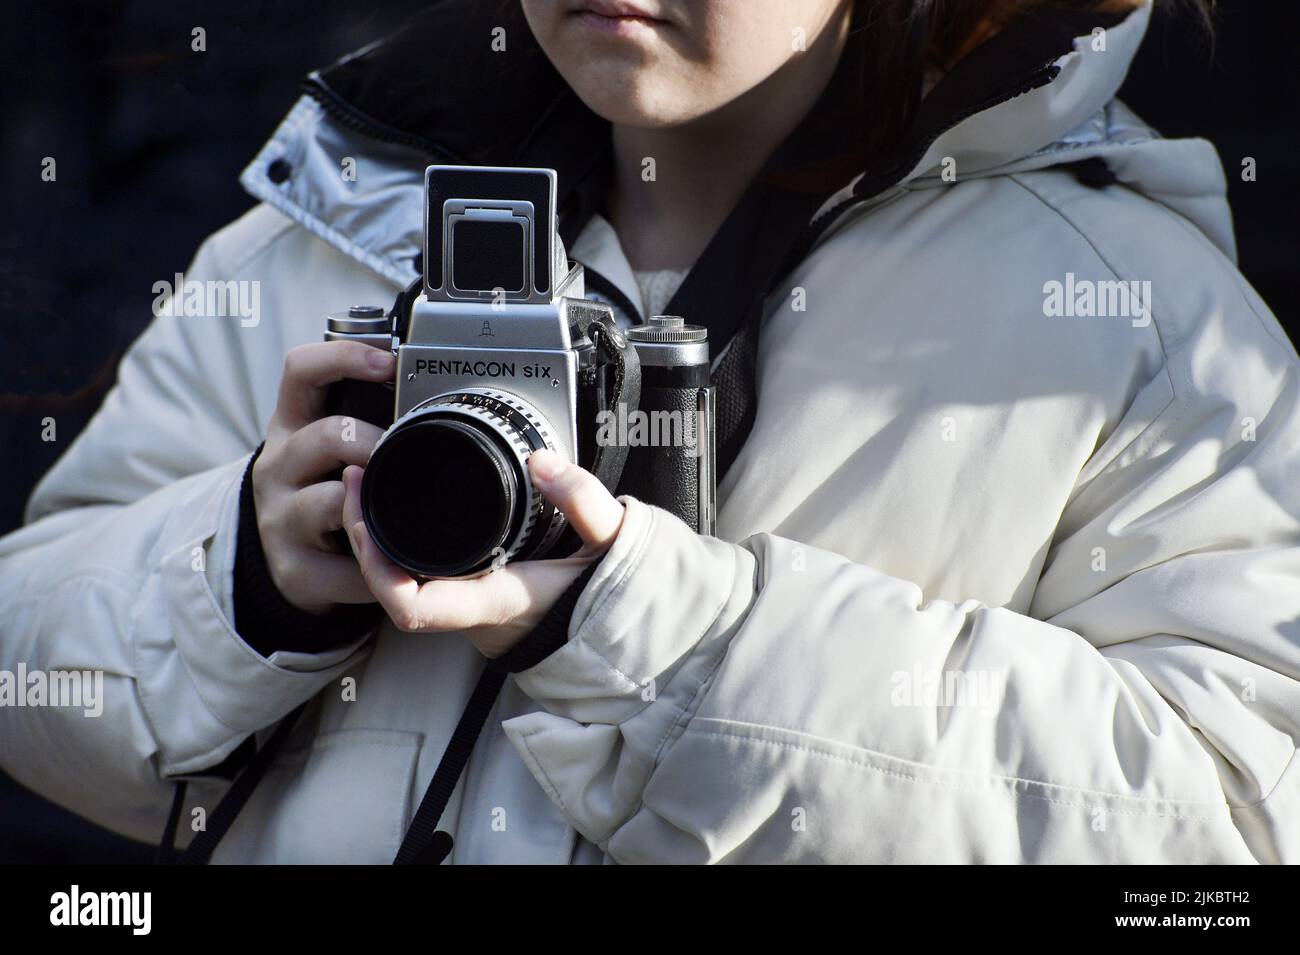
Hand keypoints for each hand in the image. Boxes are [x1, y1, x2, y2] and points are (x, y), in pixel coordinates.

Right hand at [252, 340, 394, 613]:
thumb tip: (435, 389)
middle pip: (327, 435)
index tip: (389, 361)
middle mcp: (279, 465)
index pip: (302, 371)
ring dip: (375, 505)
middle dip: (377, 442)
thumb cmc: (324, 488)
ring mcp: (281, 518)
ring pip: (330, 501)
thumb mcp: (331, 446)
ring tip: (406, 512)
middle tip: (414, 453)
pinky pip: (344, 567)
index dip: (343, 357)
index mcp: (293, 425)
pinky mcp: (293, 568)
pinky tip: (400, 565)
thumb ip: (366, 416)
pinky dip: (379, 567)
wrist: (290, 558)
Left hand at [341, 449, 624, 657]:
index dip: (376, 568)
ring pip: (400, 586)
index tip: (365, 513)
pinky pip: (421, 580)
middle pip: (390, 592)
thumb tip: (543, 461)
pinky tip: (401, 511)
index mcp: (498, 602)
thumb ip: (584, 500)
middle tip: (359, 476)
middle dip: (363, 536)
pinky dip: (402, 547)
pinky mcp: (475, 599)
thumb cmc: (617, 598)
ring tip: (371, 485)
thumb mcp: (615, 543)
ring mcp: (471, 611)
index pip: (412, 608)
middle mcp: (475, 614)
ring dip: (377, 541)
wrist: (630, 634)